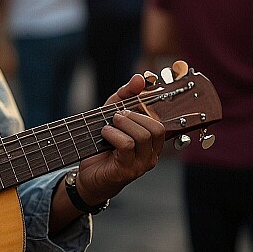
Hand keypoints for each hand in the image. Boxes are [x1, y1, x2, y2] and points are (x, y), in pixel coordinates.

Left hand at [75, 74, 164, 204]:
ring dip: (122, 124)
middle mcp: (153, 152)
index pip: (164, 118)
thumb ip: (126, 95)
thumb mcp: (112, 113)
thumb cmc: (103, 142)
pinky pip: (127, 145)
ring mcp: (143, 164)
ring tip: (108, 125)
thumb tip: (140, 78)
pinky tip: (104, 134)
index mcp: (153, 139)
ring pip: (143, 136)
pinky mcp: (128, 171)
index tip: (143, 89)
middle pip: (156, 127)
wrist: (88, 173)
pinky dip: (113, 134)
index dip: (154, 102)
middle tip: (117, 115)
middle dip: (134, 116)